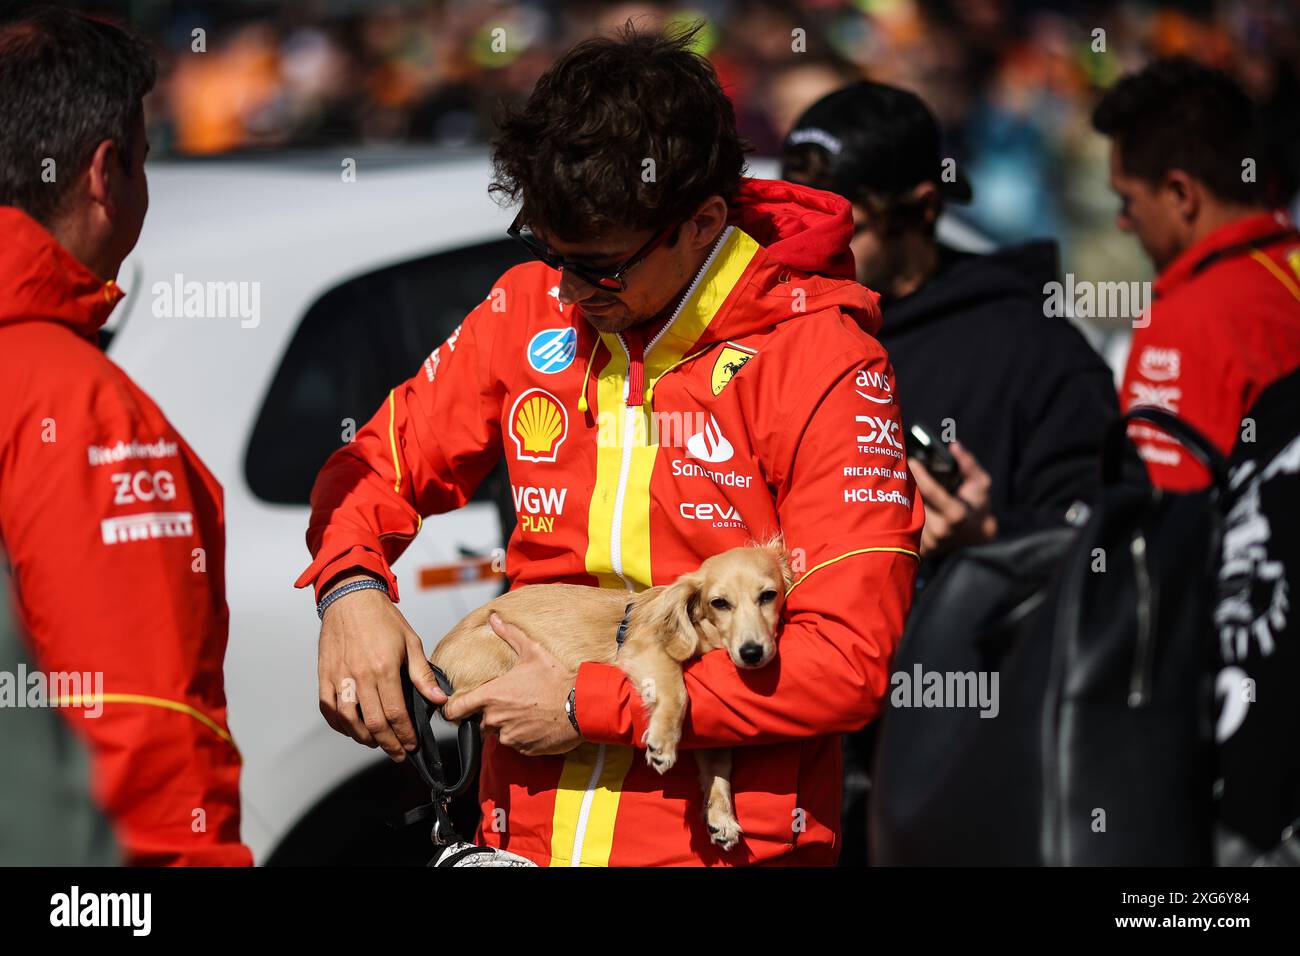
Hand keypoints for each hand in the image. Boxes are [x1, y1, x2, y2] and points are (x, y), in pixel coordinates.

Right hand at [317, 573, 446, 761]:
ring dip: (363, 738)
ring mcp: (339, 676)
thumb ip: (422, 674)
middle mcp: (359, 675)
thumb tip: (439, 699)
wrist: (350, 597)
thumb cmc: (383, 618)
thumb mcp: (411, 642)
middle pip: (373, 723)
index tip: (412, 746)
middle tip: (399, 753)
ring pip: (348, 720)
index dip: (405, 735)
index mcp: (383, 667)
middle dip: (389, 744)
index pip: (395, 713)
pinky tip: (351, 729)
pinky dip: (339, 724)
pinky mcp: (325, 675)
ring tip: (378, 743)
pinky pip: (328, 708)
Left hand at [441, 612, 580, 756]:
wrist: (581, 705)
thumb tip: (494, 617)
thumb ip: (509, 634)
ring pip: (499, 733)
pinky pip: (517, 744)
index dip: (452, 709)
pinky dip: (523, 736)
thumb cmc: (555, 679)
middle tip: (511, 702)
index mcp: (491, 696)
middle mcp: (496, 719)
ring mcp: (510, 736)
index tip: (457, 707)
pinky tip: (537, 722)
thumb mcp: (532, 651)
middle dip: (492, 713)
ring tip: (527, 711)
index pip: (455, 710)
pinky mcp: (524, 749)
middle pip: (481, 721)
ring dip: (508, 725)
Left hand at [909, 440, 997, 558]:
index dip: (920, 475)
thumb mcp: (981, 484)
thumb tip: (955, 445)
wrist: (976, 535)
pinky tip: (901, 504)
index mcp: (956, 514)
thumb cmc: (978, 505)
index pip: (932, 493)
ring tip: (899, 486)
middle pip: (915, 504)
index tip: (912, 461)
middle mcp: (941, 531)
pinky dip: (903, 514)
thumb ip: (968, 464)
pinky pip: (906, 527)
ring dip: (903, 500)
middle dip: (906, 487)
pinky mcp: (922, 549)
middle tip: (899, 471)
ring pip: (908, 515)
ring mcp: (930, 541)